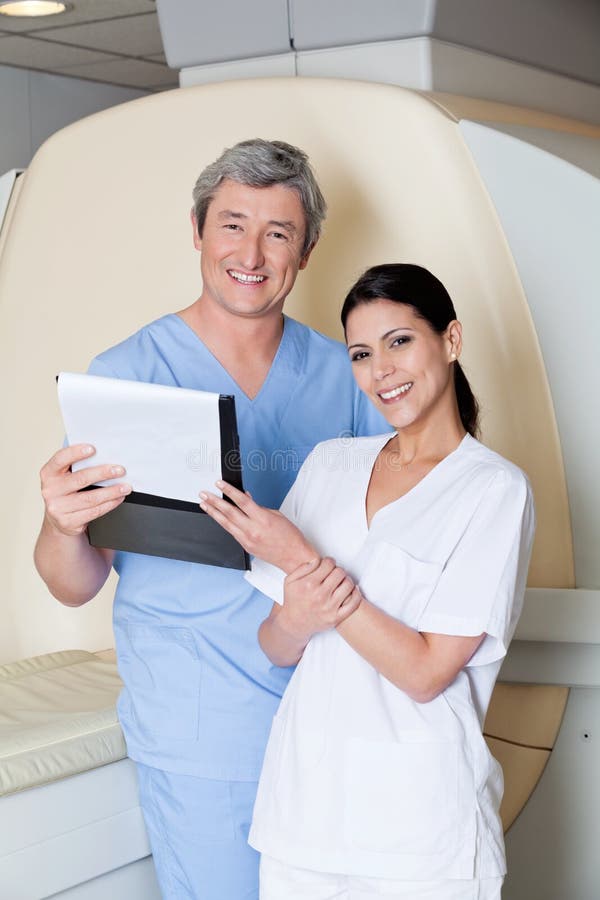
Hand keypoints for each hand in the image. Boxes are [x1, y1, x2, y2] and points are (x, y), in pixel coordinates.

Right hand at [40, 444, 131, 536]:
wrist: (59, 519)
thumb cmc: (67, 491)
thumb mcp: (65, 476)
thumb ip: (78, 465)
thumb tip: (105, 455)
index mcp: (48, 473)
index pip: (60, 459)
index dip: (75, 453)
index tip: (93, 448)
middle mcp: (50, 490)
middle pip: (80, 479)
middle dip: (103, 473)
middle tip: (120, 470)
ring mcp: (57, 508)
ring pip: (90, 498)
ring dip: (111, 491)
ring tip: (125, 487)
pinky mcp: (68, 522)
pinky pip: (94, 511)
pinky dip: (110, 504)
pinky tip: (118, 498)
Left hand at [199, 480, 314, 572]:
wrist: (294, 557)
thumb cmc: (290, 537)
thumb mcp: (276, 515)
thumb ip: (258, 506)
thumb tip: (246, 498)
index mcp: (262, 519)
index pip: (242, 501)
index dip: (229, 491)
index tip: (220, 484)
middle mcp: (253, 530)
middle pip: (229, 512)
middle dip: (215, 502)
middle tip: (204, 494)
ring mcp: (247, 540)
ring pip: (226, 524)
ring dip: (213, 513)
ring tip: (204, 505)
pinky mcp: (246, 547)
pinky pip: (232, 532)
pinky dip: (224, 523)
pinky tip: (218, 517)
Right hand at [279, 557, 362, 642]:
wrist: (294, 623)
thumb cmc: (293, 600)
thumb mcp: (290, 580)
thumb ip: (303, 567)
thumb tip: (318, 560)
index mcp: (308, 584)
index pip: (329, 564)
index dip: (329, 562)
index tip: (328, 565)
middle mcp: (319, 595)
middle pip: (340, 573)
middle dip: (338, 570)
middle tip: (334, 574)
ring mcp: (329, 608)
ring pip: (348, 585)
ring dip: (346, 580)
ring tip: (341, 582)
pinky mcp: (336, 617)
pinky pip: (354, 603)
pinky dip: (356, 594)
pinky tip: (351, 590)